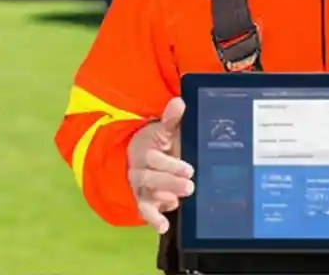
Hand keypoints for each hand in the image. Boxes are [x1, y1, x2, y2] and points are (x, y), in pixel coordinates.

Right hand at [126, 96, 193, 233]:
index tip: (189, 169)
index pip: (153, 159)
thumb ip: (171, 119)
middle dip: (170, 183)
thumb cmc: (157, 142)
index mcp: (144, 150)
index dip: (170, 165)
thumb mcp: (164, 129)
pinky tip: (163, 226)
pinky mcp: (143, 201)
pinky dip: (154, 219)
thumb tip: (179, 102)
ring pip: (147, 196)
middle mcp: (138, 170)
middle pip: (151, 179)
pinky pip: (145, 211)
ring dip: (163, 200)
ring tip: (178, 201)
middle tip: (190, 186)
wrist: (138, 155)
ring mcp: (140, 187)